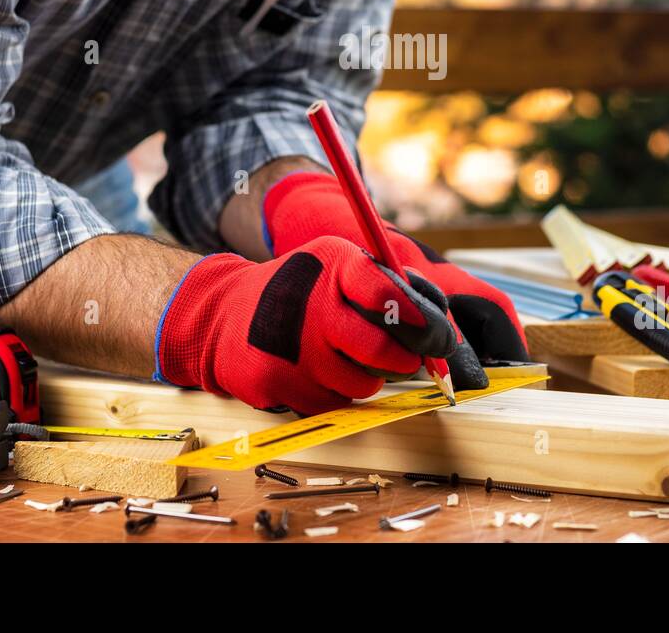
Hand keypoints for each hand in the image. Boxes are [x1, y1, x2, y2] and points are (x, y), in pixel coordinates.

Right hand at [263, 172, 528, 389]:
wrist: (225, 313)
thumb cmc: (300, 289)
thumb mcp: (339, 267)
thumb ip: (388, 288)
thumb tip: (443, 329)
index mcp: (333, 263)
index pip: (387, 292)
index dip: (419, 319)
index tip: (437, 338)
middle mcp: (310, 302)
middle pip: (380, 350)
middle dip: (401, 361)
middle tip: (404, 361)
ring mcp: (289, 345)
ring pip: (359, 385)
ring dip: (364, 380)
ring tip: (344, 358)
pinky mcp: (272, 380)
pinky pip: (328, 404)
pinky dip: (331, 395)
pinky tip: (314, 372)